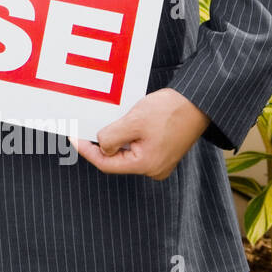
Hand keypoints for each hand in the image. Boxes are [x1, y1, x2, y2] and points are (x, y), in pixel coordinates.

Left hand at [76, 88, 209, 180]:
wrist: (198, 103)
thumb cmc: (169, 111)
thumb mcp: (133, 122)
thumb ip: (112, 137)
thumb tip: (102, 148)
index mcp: (146, 165)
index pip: (106, 164)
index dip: (87, 151)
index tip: (73, 138)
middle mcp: (153, 169)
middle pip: (116, 160)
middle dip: (100, 144)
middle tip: (84, 128)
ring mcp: (159, 162)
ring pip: (126, 153)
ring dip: (114, 139)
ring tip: (104, 123)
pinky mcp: (162, 152)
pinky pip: (137, 147)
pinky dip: (126, 137)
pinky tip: (121, 123)